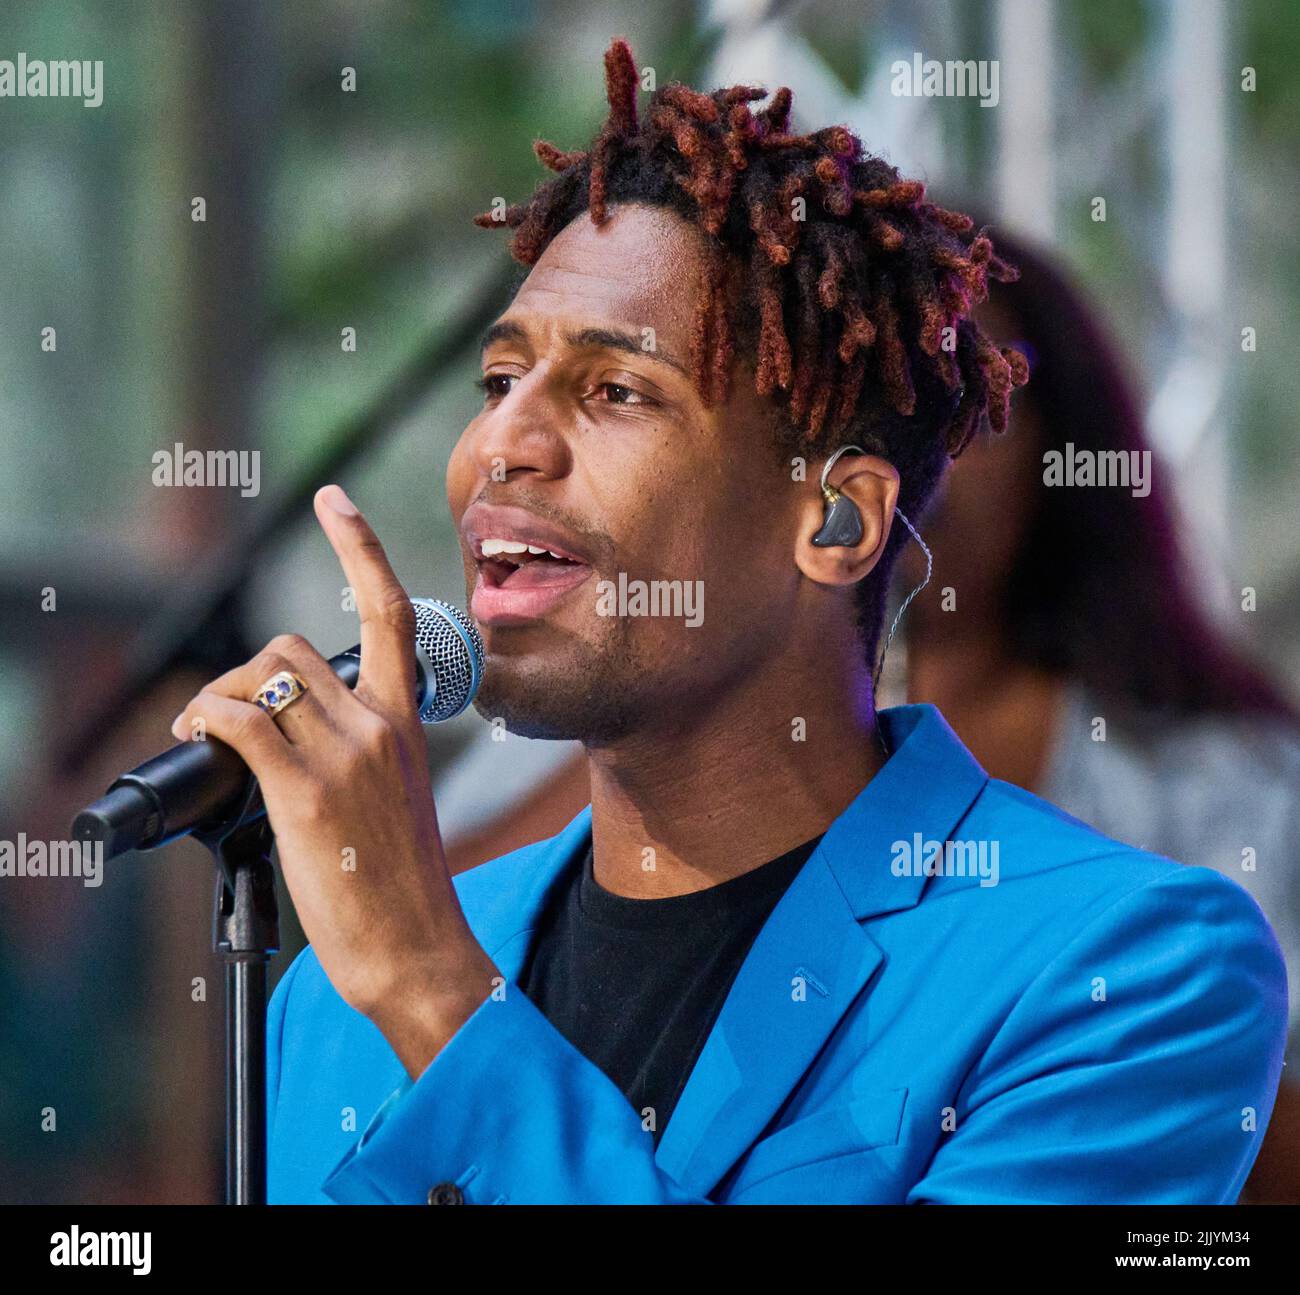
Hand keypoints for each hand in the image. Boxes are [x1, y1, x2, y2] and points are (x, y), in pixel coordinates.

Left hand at [171, 484, 499, 1077]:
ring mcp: (346, 755)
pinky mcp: (307, 792)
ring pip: (263, 677)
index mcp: (408, 719)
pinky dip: (206, 714)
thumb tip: (290, 731)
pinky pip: (240, 720)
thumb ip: (362, 747)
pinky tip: (199, 732)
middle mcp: (381, 724)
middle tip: (225, 709)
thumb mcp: (397, 794)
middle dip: (248, 668)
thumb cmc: (403, 881)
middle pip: (295, 645)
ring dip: (221, 692)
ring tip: (207, 728)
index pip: (390, 611)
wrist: (417, 945)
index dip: (359, 546)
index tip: (334, 501)